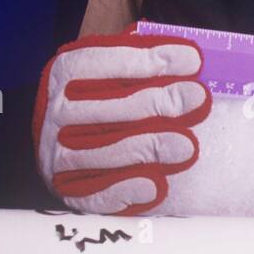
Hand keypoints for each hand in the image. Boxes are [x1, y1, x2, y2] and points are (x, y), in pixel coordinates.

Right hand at [33, 25, 211, 214]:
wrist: (65, 142)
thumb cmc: (104, 97)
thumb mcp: (113, 68)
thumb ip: (142, 59)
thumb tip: (192, 57)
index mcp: (65, 73)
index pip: (101, 62)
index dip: (146, 61)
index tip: (190, 60)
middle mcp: (56, 113)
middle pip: (109, 108)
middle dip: (157, 102)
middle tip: (197, 98)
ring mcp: (57, 154)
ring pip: (105, 152)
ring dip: (148, 148)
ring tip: (187, 145)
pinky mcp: (69, 190)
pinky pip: (96, 195)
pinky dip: (125, 190)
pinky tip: (155, 185)